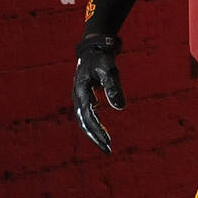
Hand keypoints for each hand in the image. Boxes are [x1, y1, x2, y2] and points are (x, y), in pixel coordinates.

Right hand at [72, 33, 124, 153]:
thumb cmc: (102, 58)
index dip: (97, 130)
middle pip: (84, 122)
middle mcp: (77, 96)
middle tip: (108, 150)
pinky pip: (87, 115)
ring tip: (107, 144)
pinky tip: (103, 131)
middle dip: (95, 137)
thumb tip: (120, 108)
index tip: (108, 141)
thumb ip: (114, 88)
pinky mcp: (84, 97)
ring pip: (84, 120)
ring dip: (94, 133)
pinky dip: (95, 125)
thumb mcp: (109, 70)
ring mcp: (79, 98)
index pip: (88, 116)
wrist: (94, 47)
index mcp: (81, 91)